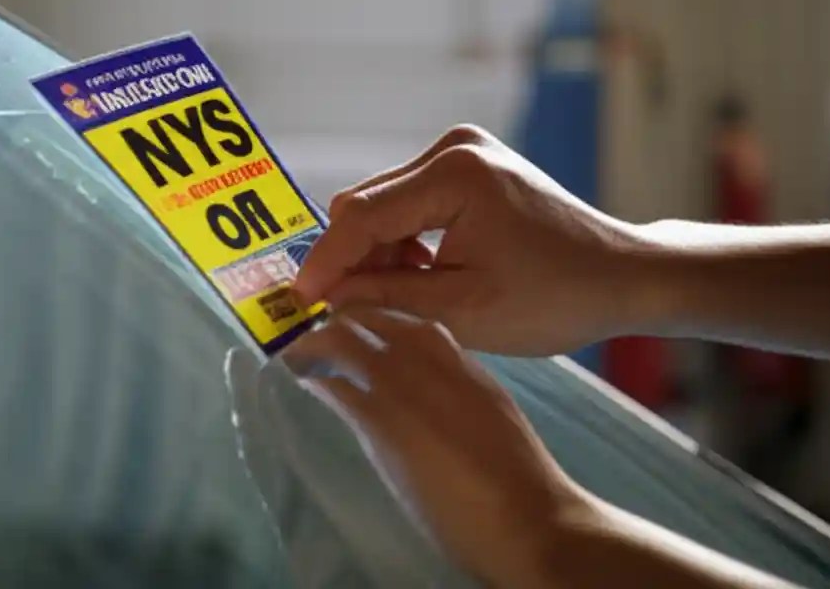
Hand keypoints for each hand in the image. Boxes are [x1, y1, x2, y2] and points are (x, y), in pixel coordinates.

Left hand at [282, 309, 798, 588]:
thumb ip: (453, 391)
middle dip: (337, 319)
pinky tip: (299, 378)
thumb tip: (421, 396)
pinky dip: (310, 373)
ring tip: (298, 354)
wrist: (530, 514)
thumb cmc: (514, 475)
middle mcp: (430, 356)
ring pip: (342, 337)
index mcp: (460, 355)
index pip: (406, 317)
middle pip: (368, 314)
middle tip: (315, 336)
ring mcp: (402, 382)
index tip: (354, 326)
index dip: (373, 317)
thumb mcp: (484, 410)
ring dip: (315, 343)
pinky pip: (330, 380)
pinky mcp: (378, 419)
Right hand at [293, 125, 648, 355]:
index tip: (296, 302)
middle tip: (342, 313)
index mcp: (456, 174)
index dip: (325, 263)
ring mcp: (463, 153)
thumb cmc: (556, 297)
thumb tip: (323, 300)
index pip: (363, 218)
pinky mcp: (468, 166)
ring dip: (376, 254)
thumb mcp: (462, 311)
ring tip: (391, 302)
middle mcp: (455, 149)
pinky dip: (402, 243)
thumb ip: (384, 299)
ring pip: (384, 206)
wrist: (621, 275)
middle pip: (366, 205)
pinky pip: (409, 203)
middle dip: (350, 260)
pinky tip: (417, 279)